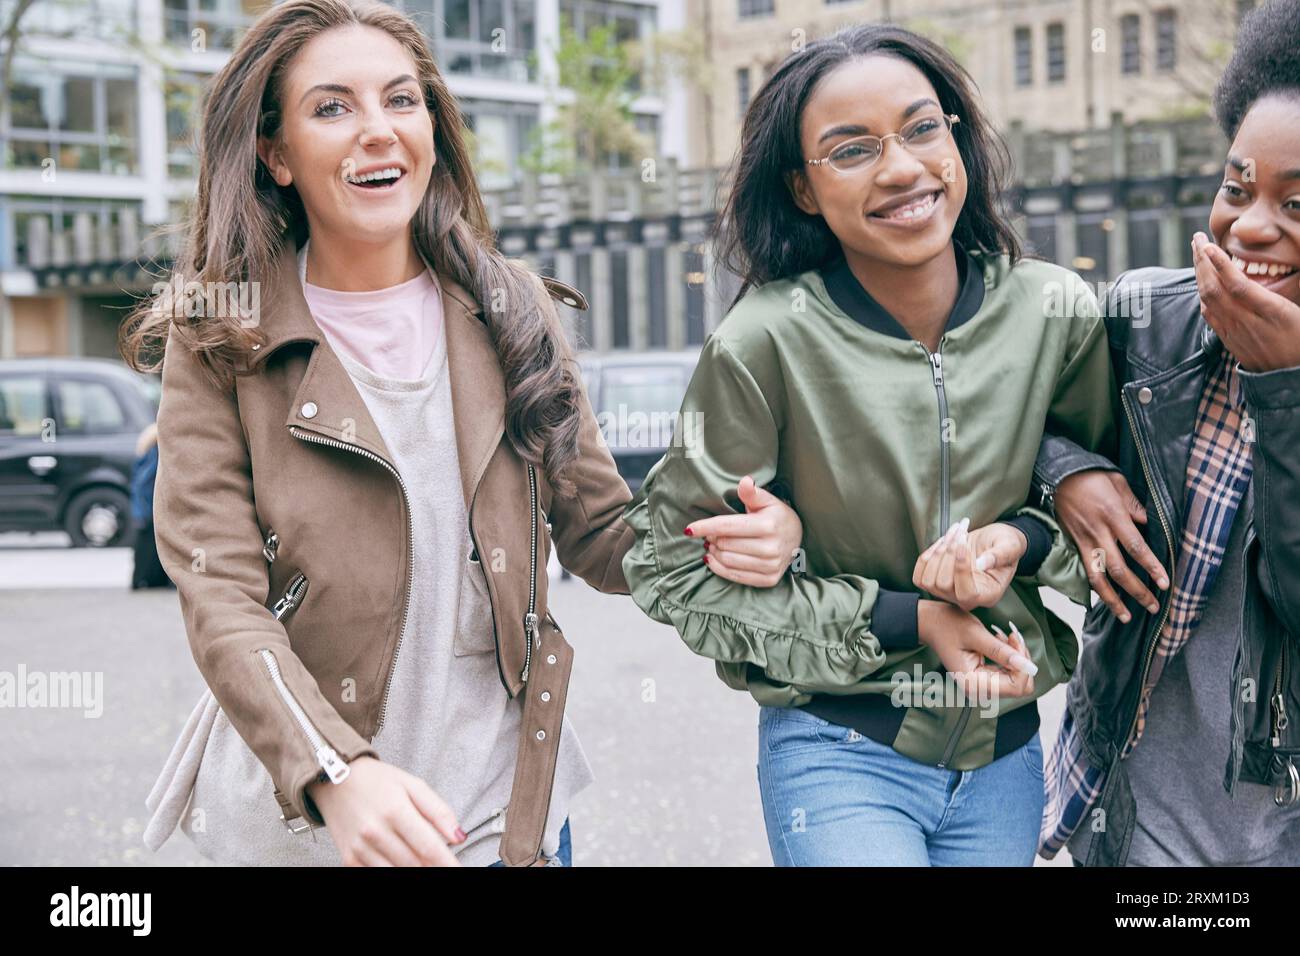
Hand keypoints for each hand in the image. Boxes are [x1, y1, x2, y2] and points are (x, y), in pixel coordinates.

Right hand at [306, 755, 464, 865]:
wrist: (333, 780)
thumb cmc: (377, 781)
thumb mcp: (413, 785)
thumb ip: (439, 811)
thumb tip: (459, 836)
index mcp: (395, 811)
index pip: (429, 847)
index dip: (448, 863)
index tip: (460, 870)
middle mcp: (375, 832)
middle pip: (415, 864)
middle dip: (433, 867)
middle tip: (441, 862)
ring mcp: (360, 848)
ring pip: (397, 873)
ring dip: (415, 870)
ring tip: (423, 861)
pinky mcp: (349, 858)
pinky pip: (376, 875)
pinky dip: (392, 872)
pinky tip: (401, 862)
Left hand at [684, 476, 801, 586]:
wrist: (797, 538)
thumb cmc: (776, 516)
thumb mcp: (767, 500)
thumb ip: (752, 493)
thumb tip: (745, 482)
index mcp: (768, 525)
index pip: (727, 526)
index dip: (705, 527)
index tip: (688, 529)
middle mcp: (771, 548)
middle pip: (725, 544)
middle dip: (712, 538)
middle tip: (709, 534)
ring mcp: (771, 566)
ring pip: (727, 560)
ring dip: (714, 552)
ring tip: (712, 544)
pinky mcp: (769, 579)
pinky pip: (735, 576)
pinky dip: (718, 568)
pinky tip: (712, 559)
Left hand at [911, 519, 1024, 610]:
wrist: (994, 541)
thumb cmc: (1006, 544)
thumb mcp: (1010, 546)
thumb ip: (1000, 555)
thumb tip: (981, 564)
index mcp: (988, 594)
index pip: (967, 593)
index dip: (961, 569)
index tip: (964, 544)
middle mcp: (966, 599)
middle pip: (943, 584)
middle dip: (949, 554)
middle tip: (961, 532)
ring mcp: (949, 593)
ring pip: (929, 580)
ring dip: (938, 551)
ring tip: (954, 532)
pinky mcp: (935, 582)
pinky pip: (920, 576)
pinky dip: (927, 555)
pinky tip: (943, 541)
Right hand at [917, 600, 1035, 699]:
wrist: (931, 623)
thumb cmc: (947, 626)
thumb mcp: (976, 635)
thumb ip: (1002, 652)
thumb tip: (1029, 666)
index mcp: (974, 684)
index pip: (1015, 687)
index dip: (1022, 665)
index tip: (1015, 639)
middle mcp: (979, 689)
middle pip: (1019, 685)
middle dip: (1021, 660)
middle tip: (1012, 636)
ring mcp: (983, 684)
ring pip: (1017, 678)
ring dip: (1017, 656)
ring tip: (1004, 636)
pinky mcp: (986, 677)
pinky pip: (1009, 672)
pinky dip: (1011, 656)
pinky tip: (1001, 641)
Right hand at [1054, 469, 1168, 622]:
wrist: (1057, 476)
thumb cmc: (1091, 476)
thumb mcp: (1117, 482)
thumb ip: (1134, 505)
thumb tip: (1148, 523)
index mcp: (1113, 516)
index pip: (1136, 547)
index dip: (1151, 566)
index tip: (1164, 583)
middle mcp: (1098, 532)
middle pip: (1119, 569)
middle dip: (1137, 591)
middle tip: (1153, 606)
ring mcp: (1084, 540)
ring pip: (1098, 577)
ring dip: (1113, 600)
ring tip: (1127, 616)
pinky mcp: (1075, 544)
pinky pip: (1087, 571)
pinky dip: (1096, 589)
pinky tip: (1106, 601)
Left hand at [1192, 231, 1299, 371]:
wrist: (1289, 377)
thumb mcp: (1296, 313)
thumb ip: (1275, 296)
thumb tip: (1252, 278)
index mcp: (1271, 311)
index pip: (1238, 285)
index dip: (1221, 265)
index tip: (1209, 246)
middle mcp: (1247, 321)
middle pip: (1215, 288)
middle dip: (1202, 261)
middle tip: (1197, 238)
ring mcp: (1234, 331)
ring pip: (1208, 299)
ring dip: (1199, 274)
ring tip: (1197, 253)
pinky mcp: (1227, 338)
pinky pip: (1209, 314)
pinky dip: (1202, 294)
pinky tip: (1201, 282)